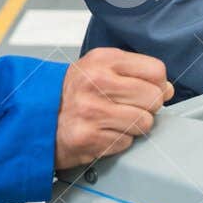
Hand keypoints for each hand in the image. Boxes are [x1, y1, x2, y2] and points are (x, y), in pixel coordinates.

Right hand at [54, 48, 173, 169]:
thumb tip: (167, 89)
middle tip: (130, 107)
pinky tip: (102, 132)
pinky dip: (118, 141)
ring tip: (115, 121)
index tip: (148, 89)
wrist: (36, 116)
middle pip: (154, 98)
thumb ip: (135, 73)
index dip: (158, 84)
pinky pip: (126, 142)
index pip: (156, 71)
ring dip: (134, 127)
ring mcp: (92, 111)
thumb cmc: (71, 92)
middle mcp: (96, 83)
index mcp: (103, 60)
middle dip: (148, 107)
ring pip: (144, 123)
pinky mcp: (88, 138)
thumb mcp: (99, 68)